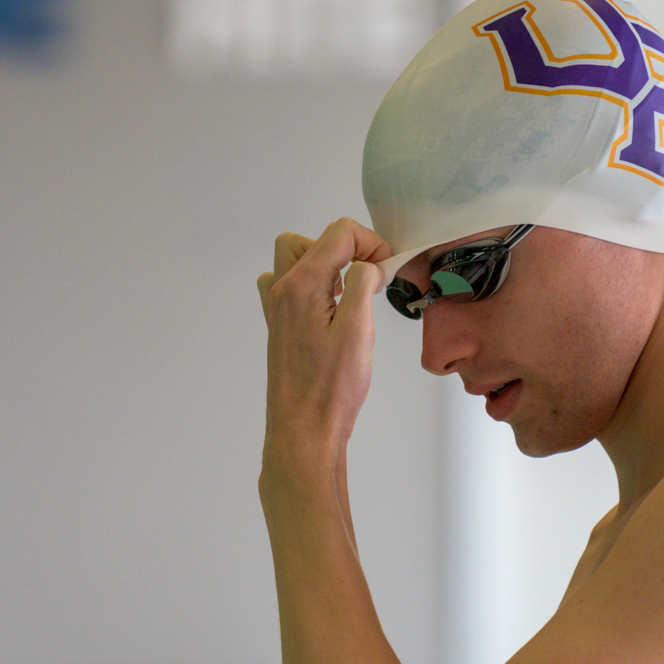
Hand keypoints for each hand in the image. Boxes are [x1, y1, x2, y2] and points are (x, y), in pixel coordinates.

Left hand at [257, 218, 391, 477]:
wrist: (304, 430)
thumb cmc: (332, 386)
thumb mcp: (358, 329)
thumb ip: (363, 285)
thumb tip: (369, 266)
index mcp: (301, 284)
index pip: (338, 233)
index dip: (370, 242)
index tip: (387, 269)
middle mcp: (282, 290)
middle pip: (306, 240)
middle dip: (342, 247)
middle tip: (366, 276)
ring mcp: (277, 310)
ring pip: (292, 262)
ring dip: (322, 266)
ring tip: (347, 293)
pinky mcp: (280, 329)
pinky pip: (289, 289)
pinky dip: (311, 288)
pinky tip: (331, 313)